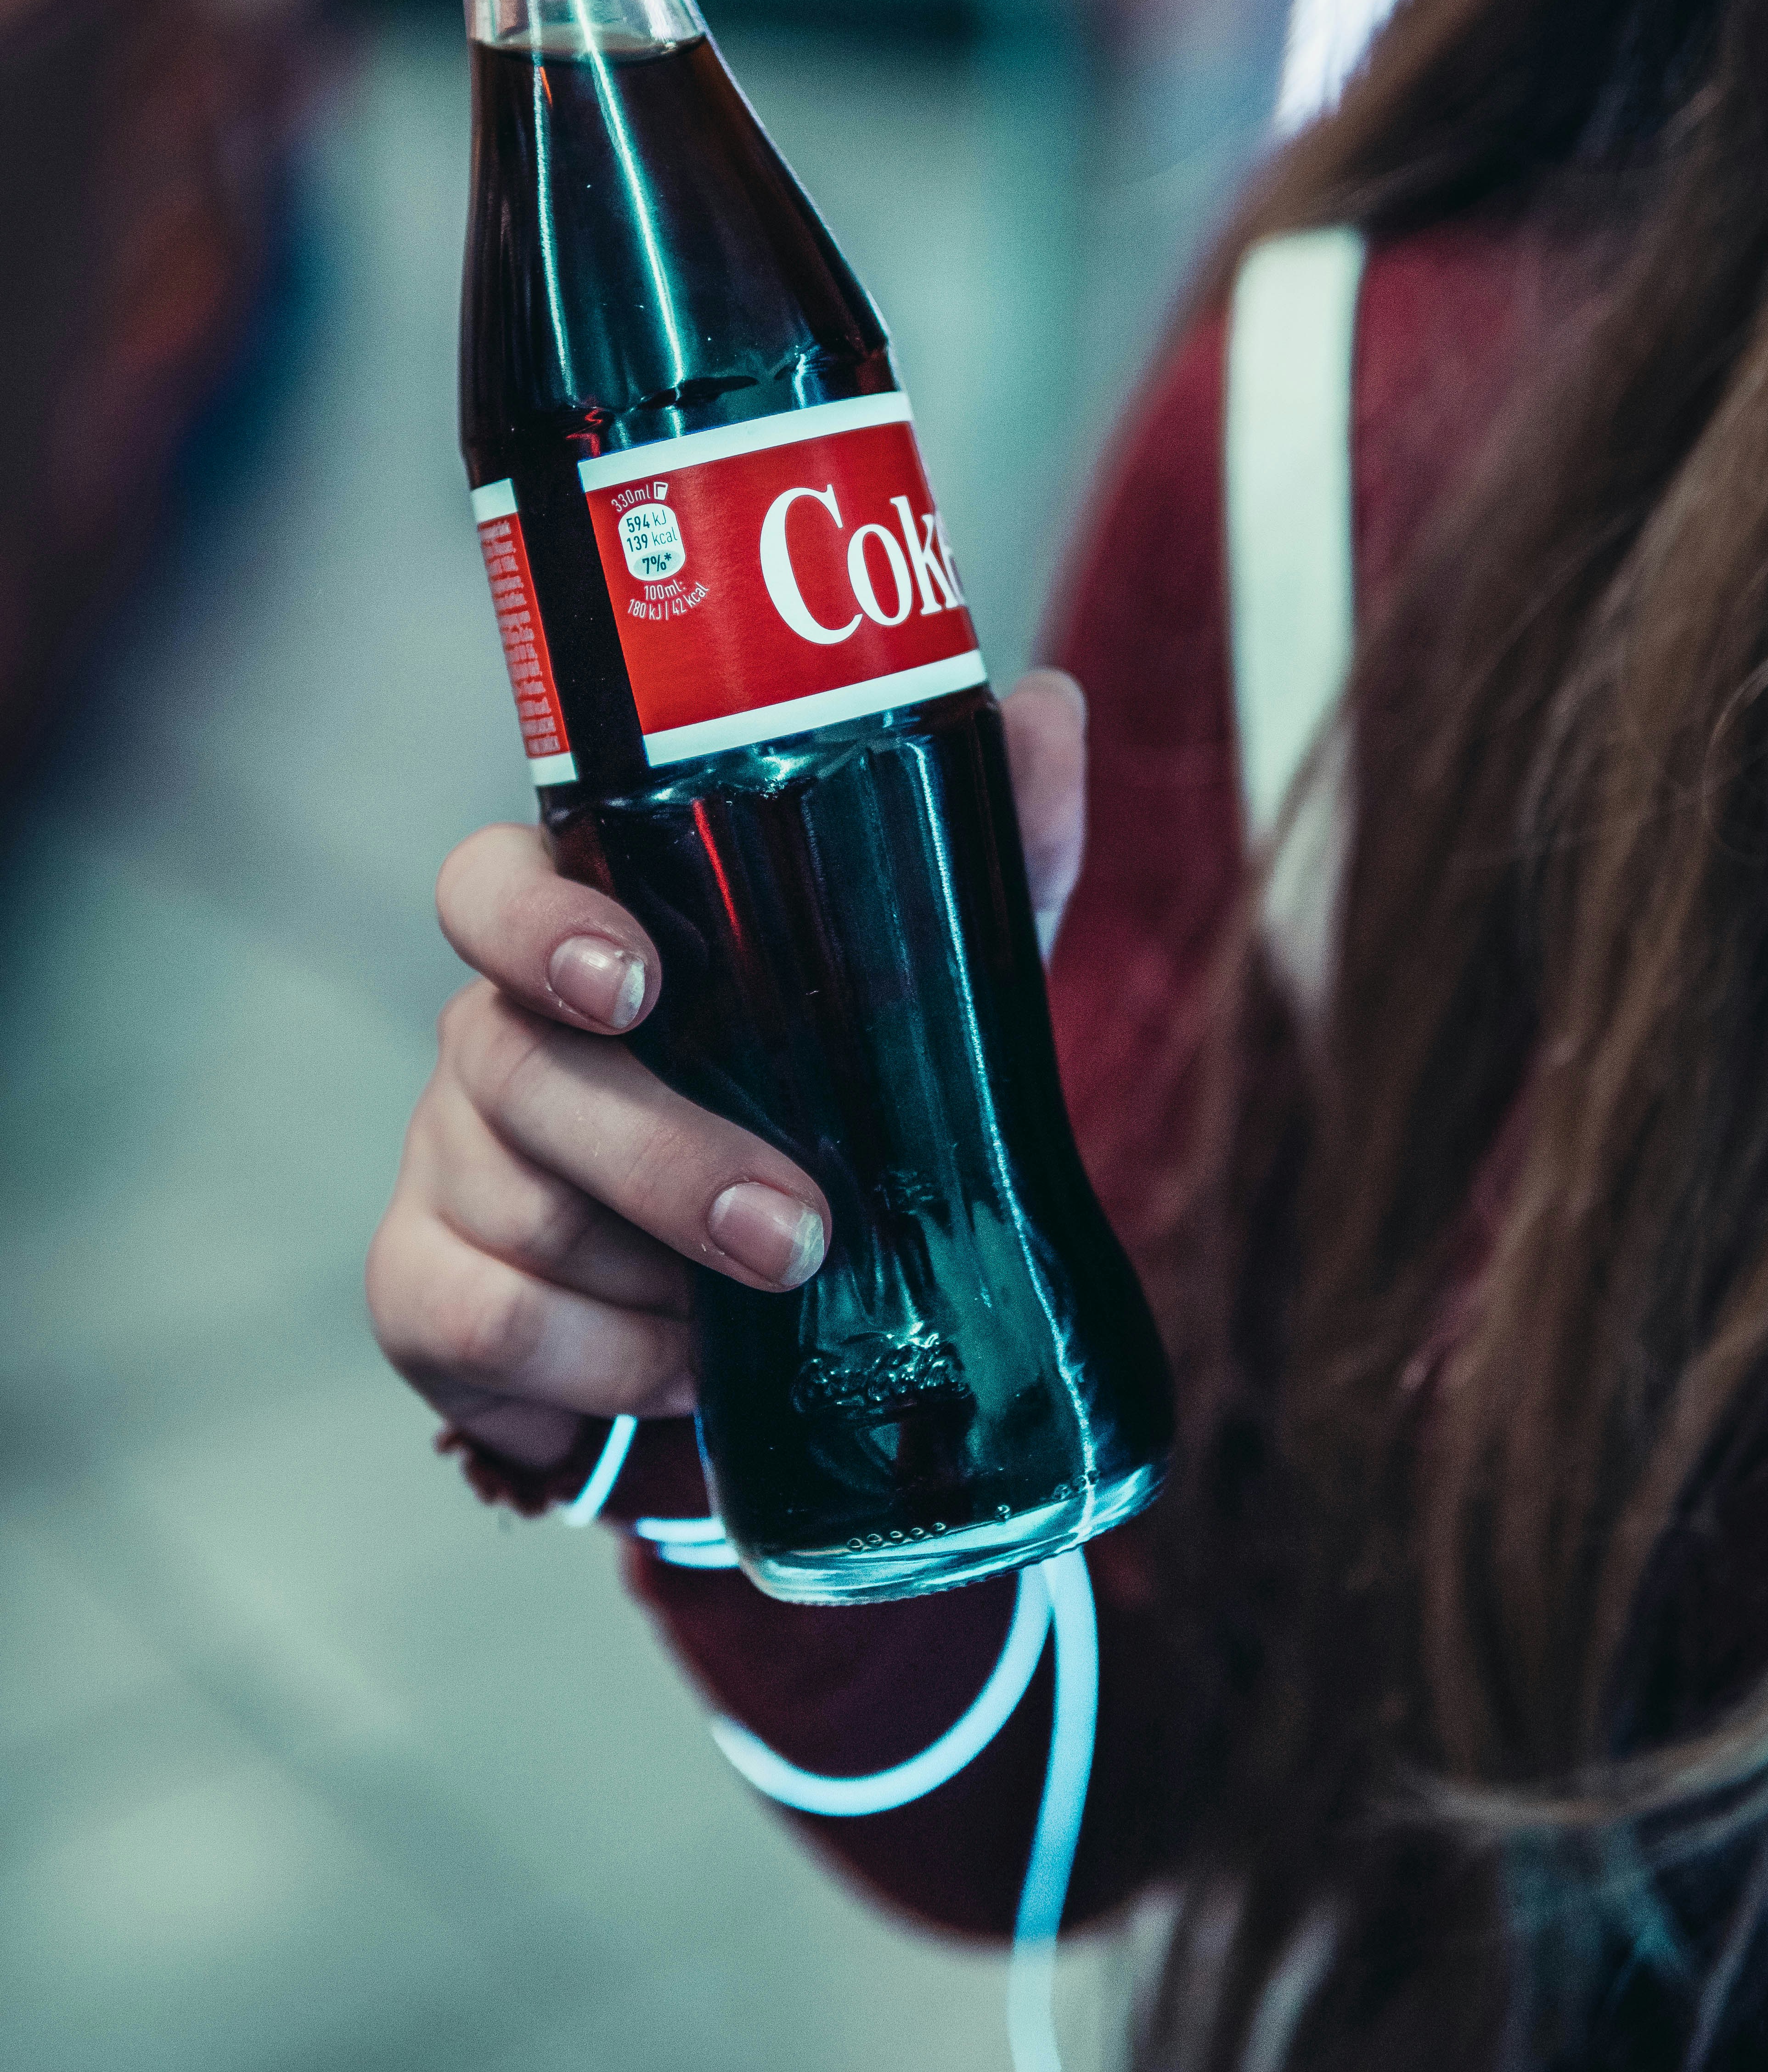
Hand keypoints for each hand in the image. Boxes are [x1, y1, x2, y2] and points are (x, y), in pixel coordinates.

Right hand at [366, 670, 1087, 1469]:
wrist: (761, 1315)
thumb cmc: (818, 1111)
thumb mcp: (917, 989)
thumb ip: (979, 858)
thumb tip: (1044, 704)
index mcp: (581, 942)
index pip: (488, 886)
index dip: (534, 925)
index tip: (634, 979)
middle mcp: (490, 1037)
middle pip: (518, 1065)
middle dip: (660, 1158)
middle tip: (795, 1236)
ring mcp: (441, 1166)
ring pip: (514, 1208)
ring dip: (653, 1279)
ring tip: (766, 1310)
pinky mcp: (420, 1294)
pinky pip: (485, 1325)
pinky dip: (600, 1364)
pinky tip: (683, 1367)